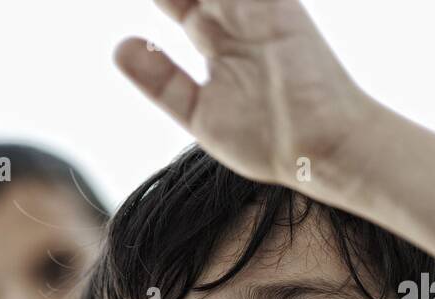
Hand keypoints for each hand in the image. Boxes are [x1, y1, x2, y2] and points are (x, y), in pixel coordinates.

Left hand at [115, 0, 375, 190]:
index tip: (143, 11)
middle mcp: (234, 17)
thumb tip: (120, 45)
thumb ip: (160, 79)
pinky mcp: (276, 6)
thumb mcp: (196, 110)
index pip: (175, 0)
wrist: (315, 148)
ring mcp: (255, 9)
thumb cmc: (265, 139)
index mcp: (215, 39)